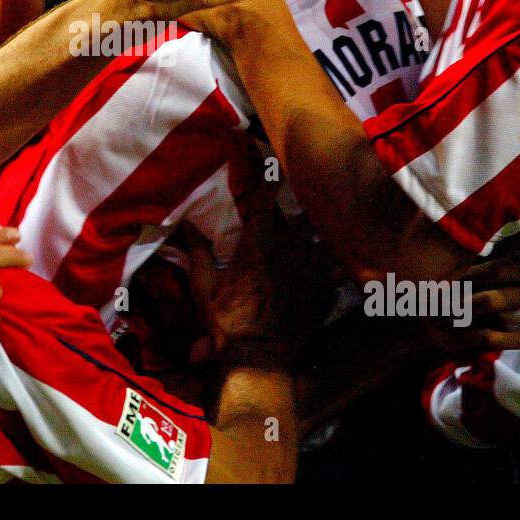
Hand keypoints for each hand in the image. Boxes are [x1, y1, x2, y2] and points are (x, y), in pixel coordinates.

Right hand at [188, 183, 324, 359]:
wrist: (261, 358)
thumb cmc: (228, 321)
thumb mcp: (203, 287)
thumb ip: (196, 252)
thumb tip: (184, 225)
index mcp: (258, 245)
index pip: (265, 200)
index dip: (270, 178)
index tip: (272, 162)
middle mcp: (289, 249)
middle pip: (305, 213)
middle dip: (305, 202)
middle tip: (306, 192)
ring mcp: (312, 269)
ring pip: (324, 236)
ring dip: (320, 231)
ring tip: (325, 224)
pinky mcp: (326, 289)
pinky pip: (335, 265)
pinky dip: (332, 261)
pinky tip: (331, 261)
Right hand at [420, 229, 519, 357]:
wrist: (396, 340)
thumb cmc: (425, 308)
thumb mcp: (442, 283)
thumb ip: (468, 271)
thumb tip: (508, 256)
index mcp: (449, 272)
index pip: (487, 254)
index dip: (516, 248)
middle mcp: (450, 288)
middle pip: (495, 272)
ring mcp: (451, 314)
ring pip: (492, 299)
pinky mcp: (454, 342)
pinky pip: (489, 337)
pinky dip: (513, 336)